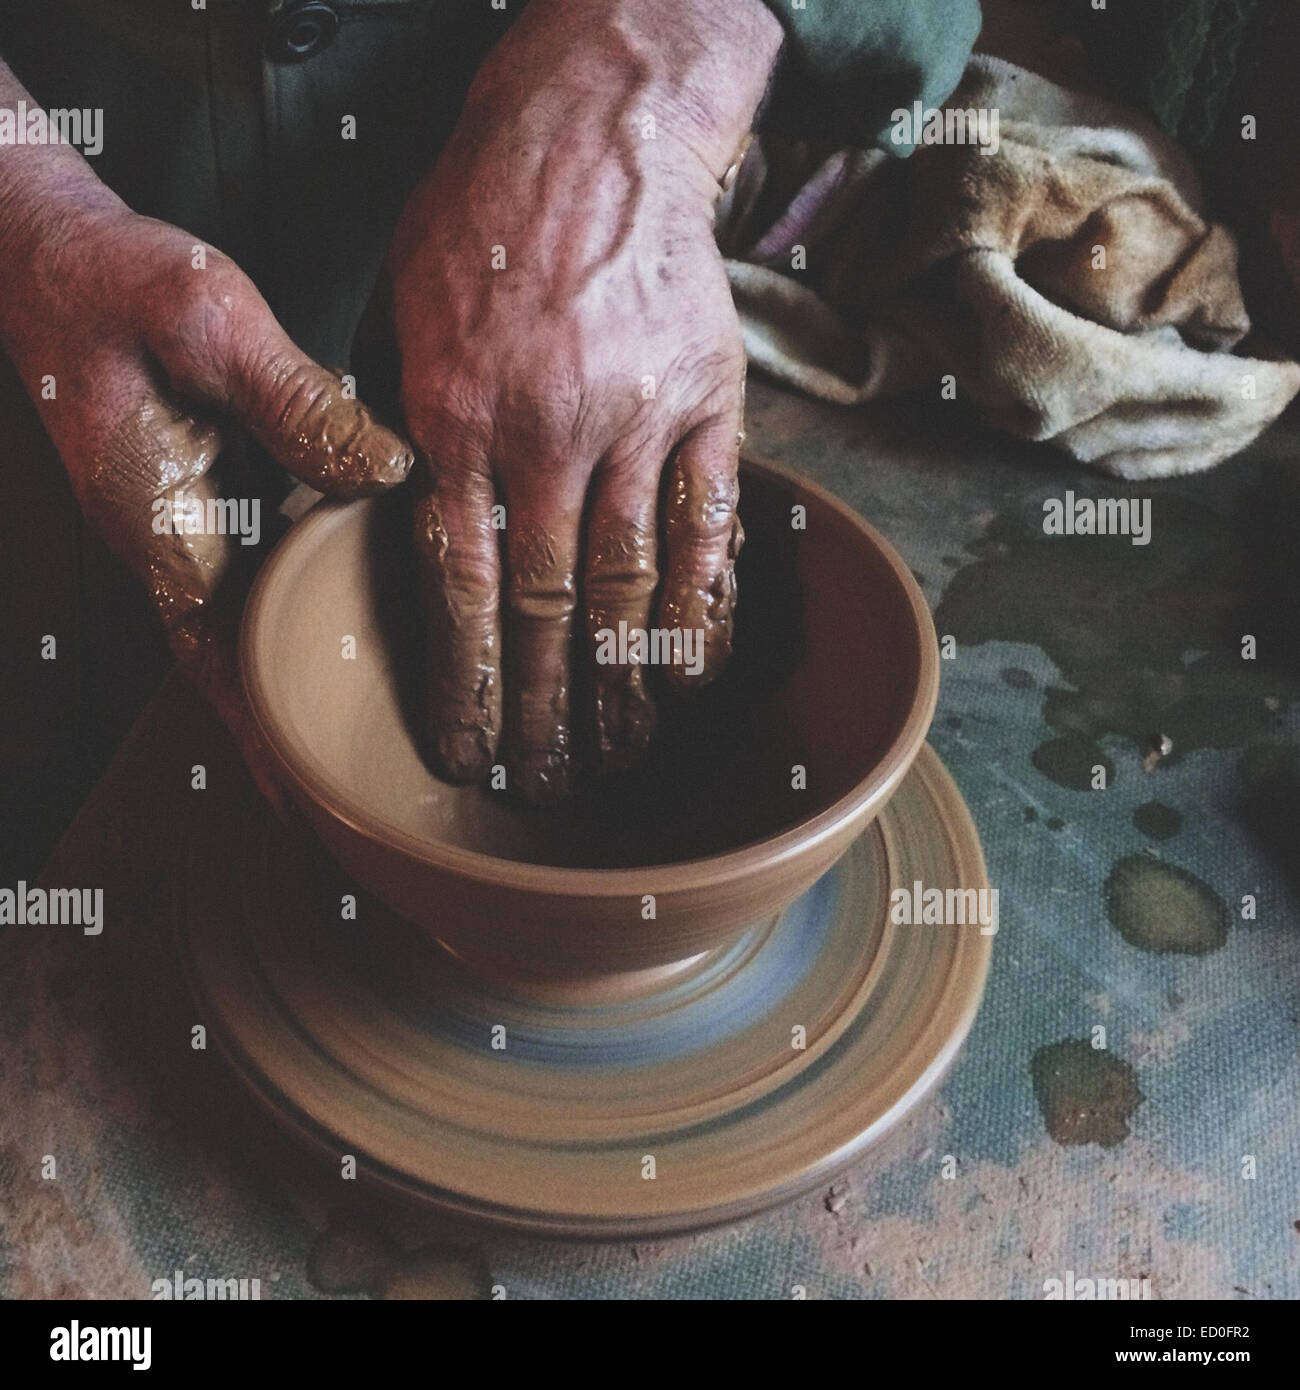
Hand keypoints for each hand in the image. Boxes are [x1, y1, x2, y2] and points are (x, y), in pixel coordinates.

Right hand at [0, 127, 411, 799]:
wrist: (54, 255)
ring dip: (299, 685)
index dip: (263, 740)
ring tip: (369, 742)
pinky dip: (302, 612)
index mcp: (162, 524)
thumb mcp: (209, 322)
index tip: (310, 809)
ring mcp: (192, 527)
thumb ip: (298, 402)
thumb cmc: (112, 286)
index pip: (219, 663)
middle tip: (358, 806)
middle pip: (239, 670)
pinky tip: (355, 626)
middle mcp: (176, 544)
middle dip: (290, 742)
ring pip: (254, 628)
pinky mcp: (212, 498)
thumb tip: (389, 474)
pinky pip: (264, 575)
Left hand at [386, 0, 781, 801]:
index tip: (469, 750)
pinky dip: (706, 606)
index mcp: (456, 419)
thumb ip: (400, 434)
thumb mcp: (400, 319)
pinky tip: (695, 673)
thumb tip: (398, 537)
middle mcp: (548, 434)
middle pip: (546, 608)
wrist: (591, 135)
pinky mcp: (708, 406)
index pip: (459, 587)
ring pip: (630, 583)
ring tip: (624, 756)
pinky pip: (710, 526)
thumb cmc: (481, 227)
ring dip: (626, 685)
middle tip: (548, 783)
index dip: (465, 683)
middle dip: (545, 710)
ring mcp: (636, 423)